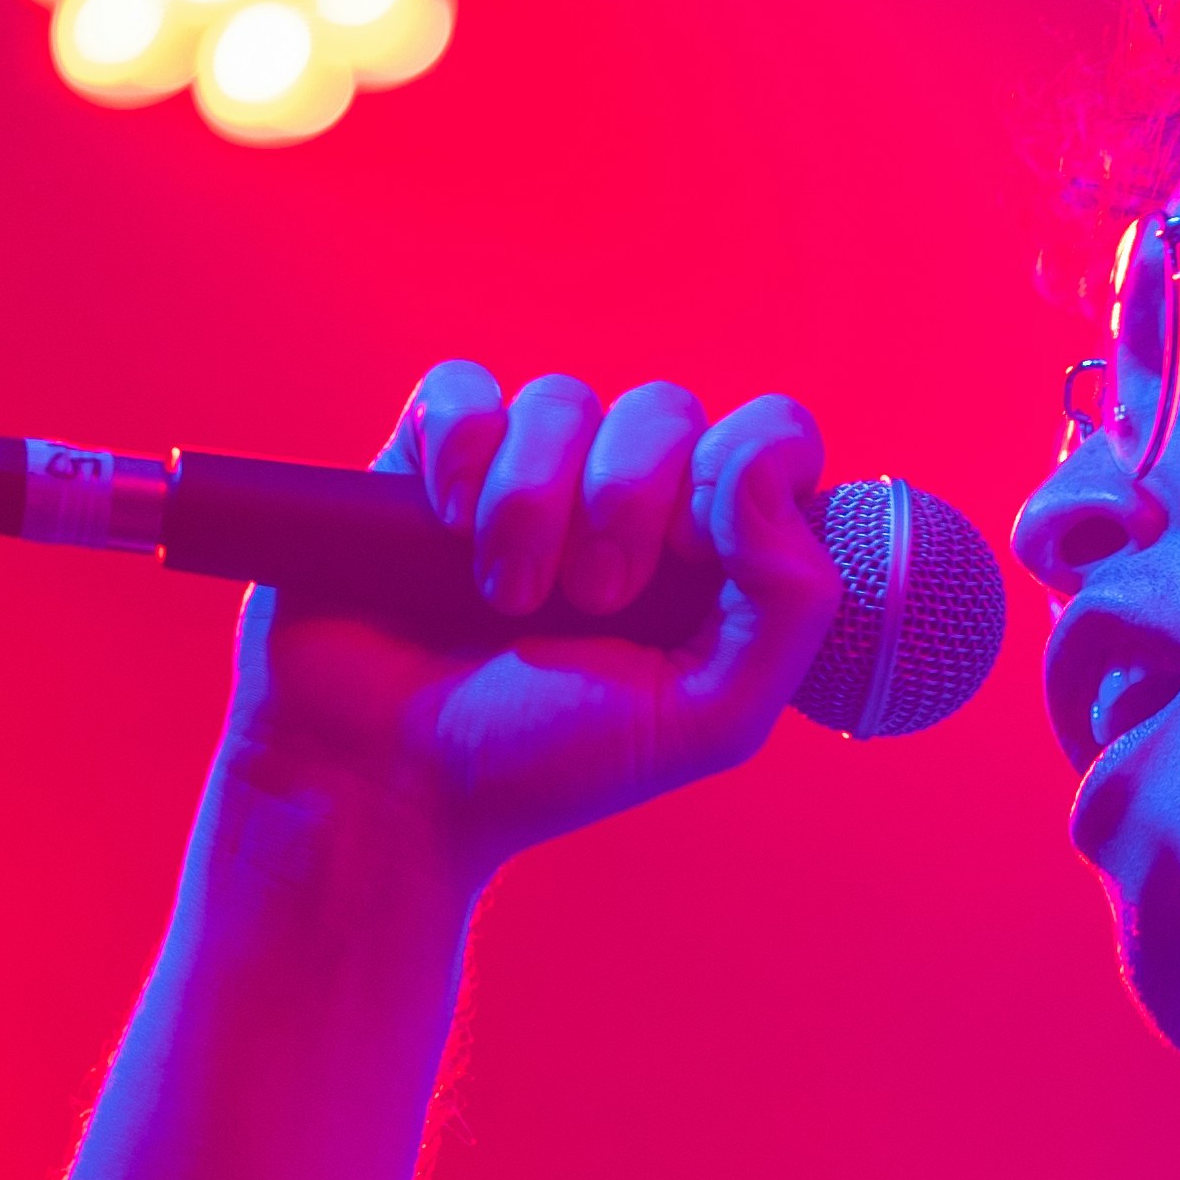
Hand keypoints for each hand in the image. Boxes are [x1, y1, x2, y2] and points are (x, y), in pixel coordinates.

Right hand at [217, 364, 843, 877]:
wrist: (389, 789)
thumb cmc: (547, 765)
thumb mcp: (707, 719)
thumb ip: (790, 606)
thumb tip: (761, 469)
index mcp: (705, 556)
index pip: (770, 438)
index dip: (742, 469)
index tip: (692, 554)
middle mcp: (619, 503)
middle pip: (666, 410)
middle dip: (629, 500)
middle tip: (592, 600)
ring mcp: (520, 476)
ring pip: (562, 401)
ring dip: (534, 502)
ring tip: (505, 597)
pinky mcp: (427, 463)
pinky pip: (461, 390)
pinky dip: (461, 451)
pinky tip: (443, 528)